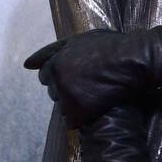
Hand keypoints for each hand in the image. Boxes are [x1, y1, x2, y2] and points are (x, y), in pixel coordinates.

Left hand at [24, 29, 141, 127]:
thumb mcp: (80, 39)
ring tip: (96, 94)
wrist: (134, 61)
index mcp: (55, 63)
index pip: (45, 76)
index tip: (79, 75)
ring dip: (75, 104)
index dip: (63, 75)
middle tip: (91, 84)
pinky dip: (82, 118)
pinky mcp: (78, 113)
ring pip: (62, 107)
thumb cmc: (111, 47)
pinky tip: (96, 107)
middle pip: (53, 92)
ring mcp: (67, 97)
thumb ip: (52, 50)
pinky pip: (71, 122)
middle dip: (68, 89)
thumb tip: (27, 65)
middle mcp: (57, 80)